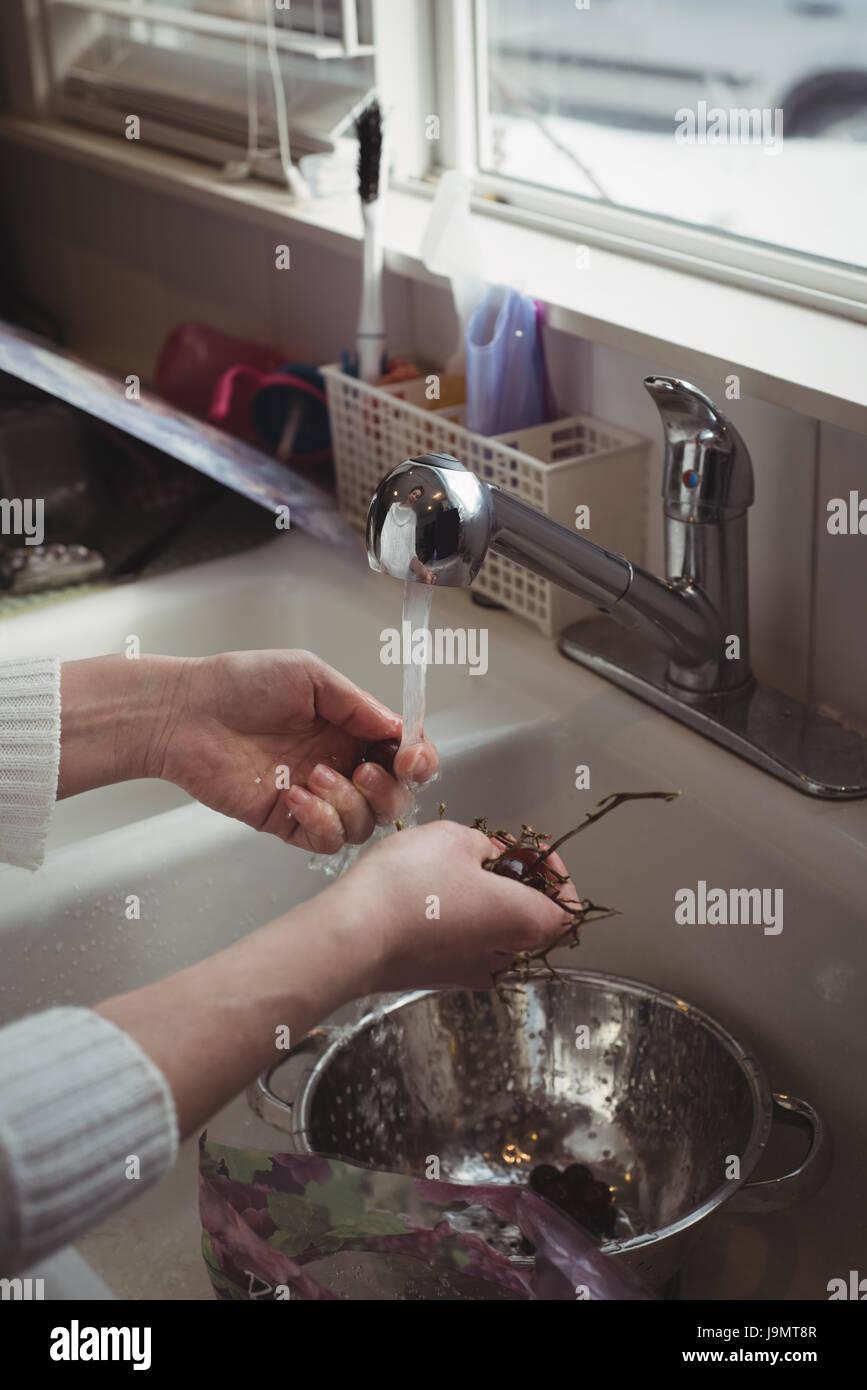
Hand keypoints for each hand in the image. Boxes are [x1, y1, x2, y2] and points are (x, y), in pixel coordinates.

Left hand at [59, 651, 437, 852]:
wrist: (187, 713)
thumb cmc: (241, 684)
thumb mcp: (310, 675)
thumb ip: (358, 705)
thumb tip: (399, 729)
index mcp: (350, 729)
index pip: (403, 755)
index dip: (418, 761)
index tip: (410, 757)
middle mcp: (339, 765)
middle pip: (395, 798)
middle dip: (389, 789)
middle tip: (364, 769)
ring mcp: (316, 798)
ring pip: (365, 825)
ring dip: (349, 803)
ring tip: (314, 775)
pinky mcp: (287, 822)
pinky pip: (327, 839)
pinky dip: (321, 821)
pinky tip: (295, 796)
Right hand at [334, 819, 576, 992]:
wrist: (352, 936)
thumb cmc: (407, 888)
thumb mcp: (454, 839)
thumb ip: (484, 846)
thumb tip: (485, 855)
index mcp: (525, 922)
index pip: (570, 910)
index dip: (557, 877)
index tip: (535, 855)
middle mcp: (505, 958)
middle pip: (535, 926)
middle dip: (521, 888)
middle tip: (497, 859)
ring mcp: (470, 974)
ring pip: (498, 939)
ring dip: (489, 906)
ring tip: (458, 873)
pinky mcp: (438, 978)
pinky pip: (465, 949)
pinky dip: (460, 923)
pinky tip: (431, 898)